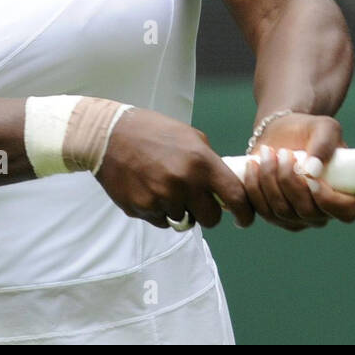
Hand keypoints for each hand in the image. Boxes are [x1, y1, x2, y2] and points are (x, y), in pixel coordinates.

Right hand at [93, 107, 253, 229]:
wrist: (110, 135)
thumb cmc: (154, 132)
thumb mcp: (191, 137)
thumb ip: (211, 163)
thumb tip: (227, 187)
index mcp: (201, 163)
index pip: (234, 196)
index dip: (244, 212)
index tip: (244, 219)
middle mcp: (184, 183)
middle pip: (211, 219)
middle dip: (208, 214)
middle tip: (199, 202)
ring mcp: (161, 198)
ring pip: (183, 220)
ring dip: (180, 209)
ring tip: (165, 185)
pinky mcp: (142, 208)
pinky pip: (161, 221)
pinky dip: (160, 211)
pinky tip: (149, 189)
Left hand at [242, 113, 354, 230]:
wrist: (284, 133)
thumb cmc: (310, 131)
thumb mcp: (324, 127)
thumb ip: (325, 143)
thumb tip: (313, 169)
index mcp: (347, 194)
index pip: (346, 212)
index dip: (329, 200)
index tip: (312, 177)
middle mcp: (324, 212)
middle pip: (307, 212)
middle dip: (290, 181)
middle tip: (284, 153)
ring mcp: (298, 218)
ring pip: (281, 211)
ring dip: (270, 180)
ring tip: (268, 153)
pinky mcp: (274, 216)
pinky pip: (262, 210)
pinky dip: (255, 187)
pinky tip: (254, 164)